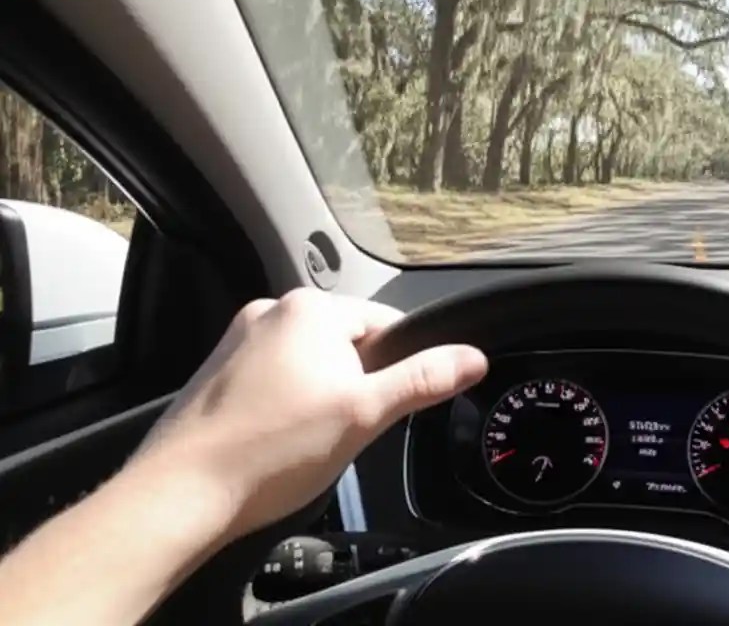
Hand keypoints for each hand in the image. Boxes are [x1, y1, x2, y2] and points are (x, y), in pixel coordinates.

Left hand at [129, 289, 487, 541]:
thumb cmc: (272, 451)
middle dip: (355, 386)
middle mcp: (271, 311)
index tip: (381, 410)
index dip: (397, 372)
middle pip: (348, 345)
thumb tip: (473, 356)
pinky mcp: (218, 373)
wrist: (182, 493)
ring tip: (305, 441)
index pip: (388, 326)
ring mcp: (239, 341)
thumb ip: (423, 380)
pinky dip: (286, 407)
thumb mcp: (365, 414)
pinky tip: (277, 442)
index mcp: (310, 308)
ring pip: (311, 365)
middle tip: (342, 431)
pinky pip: (275, 380)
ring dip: (321, 397)